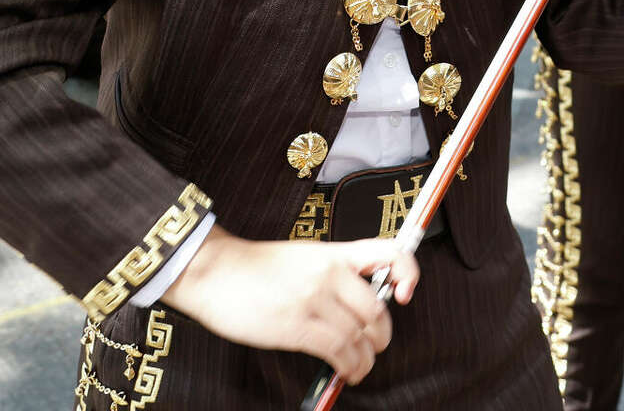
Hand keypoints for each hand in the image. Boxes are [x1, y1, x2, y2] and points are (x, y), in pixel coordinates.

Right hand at [161, 227, 420, 385]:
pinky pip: (338, 351)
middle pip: (377, 310)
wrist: (215, 271)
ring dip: (366, 359)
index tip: (405, 294)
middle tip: (376, 345)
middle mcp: (330, 274)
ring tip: (361, 366)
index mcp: (334, 253)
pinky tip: (347, 371)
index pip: (389, 253)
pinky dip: (350, 366)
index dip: (408, 273)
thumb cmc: (254, 267)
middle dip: (382, 335)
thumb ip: (331, 273)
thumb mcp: (303, 256)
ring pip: (360, 336)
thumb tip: (355, 303)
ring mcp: (314, 300)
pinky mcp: (296, 326)